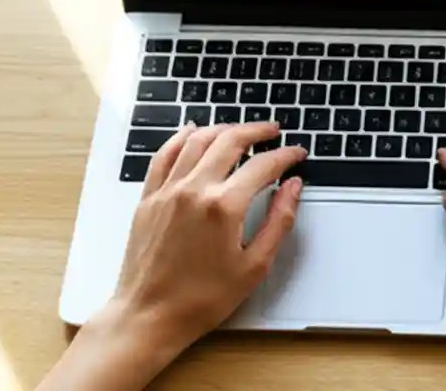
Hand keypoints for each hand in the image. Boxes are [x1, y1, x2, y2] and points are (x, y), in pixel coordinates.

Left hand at [115, 121, 305, 344]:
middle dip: (256, 131)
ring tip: (240, 130)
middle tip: (272, 131)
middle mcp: (194, 190)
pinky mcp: (148, 198)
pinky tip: (192, 131)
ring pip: (197, 140)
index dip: (285, 156)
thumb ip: (279, 221)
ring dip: (223, 128)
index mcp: (224, 207)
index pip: (263, 165)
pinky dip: (181, 138)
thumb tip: (293, 187)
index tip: (296, 155)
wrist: (149, 316)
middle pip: (230, 141)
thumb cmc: (202, 299)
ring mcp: (167, 191)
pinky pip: (165, 155)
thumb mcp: (255, 265)